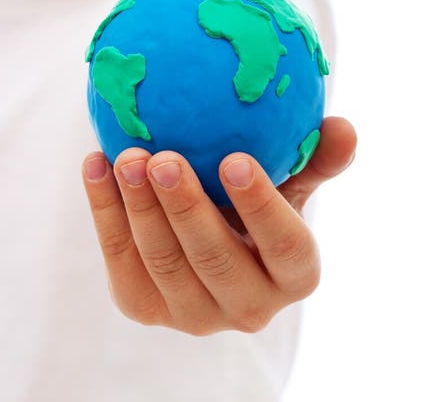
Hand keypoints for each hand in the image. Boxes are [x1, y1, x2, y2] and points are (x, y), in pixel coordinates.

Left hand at [82, 116, 356, 335]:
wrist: (203, 228)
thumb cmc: (255, 197)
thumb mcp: (291, 178)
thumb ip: (315, 156)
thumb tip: (344, 127)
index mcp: (294, 275)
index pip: (286, 248)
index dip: (262, 207)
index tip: (235, 158)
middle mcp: (248, 306)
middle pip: (215, 261)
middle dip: (186, 208)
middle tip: (164, 157)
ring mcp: (192, 314)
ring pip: (162, 263)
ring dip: (140, 207)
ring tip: (126, 155)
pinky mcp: (144, 307)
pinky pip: (120, 260)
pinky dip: (105, 210)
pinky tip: (97, 163)